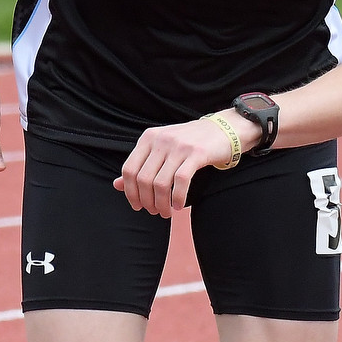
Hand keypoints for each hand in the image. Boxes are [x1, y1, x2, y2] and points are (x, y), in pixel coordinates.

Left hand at [114, 116, 240, 216]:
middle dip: (147, 201)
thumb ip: (141, 166)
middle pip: (143, 179)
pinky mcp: (197, 153)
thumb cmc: (192, 143)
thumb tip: (117, 185)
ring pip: (161, 183)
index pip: (129, 169)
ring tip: (166, 212)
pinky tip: (179, 205)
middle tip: (154, 212)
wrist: (225, 129)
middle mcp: (161, 140)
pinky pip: (181, 181)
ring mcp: (179, 146)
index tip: (137, 206)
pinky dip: (178, 197)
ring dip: (161, 203)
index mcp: (148, 138)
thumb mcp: (162, 150)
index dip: (130, 192)